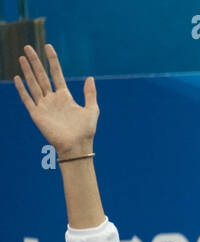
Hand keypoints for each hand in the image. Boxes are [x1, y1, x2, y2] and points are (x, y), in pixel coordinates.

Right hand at [13, 44, 97, 158]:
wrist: (77, 146)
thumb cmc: (86, 131)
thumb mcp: (92, 110)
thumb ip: (90, 94)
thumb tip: (90, 77)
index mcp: (65, 96)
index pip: (56, 74)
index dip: (52, 60)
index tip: (48, 47)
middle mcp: (52, 99)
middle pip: (41, 76)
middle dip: (35, 61)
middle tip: (28, 47)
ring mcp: (44, 106)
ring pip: (33, 84)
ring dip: (27, 71)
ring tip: (22, 57)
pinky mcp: (37, 114)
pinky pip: (27, 99)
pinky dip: (22, 89)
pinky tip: (17, 78)